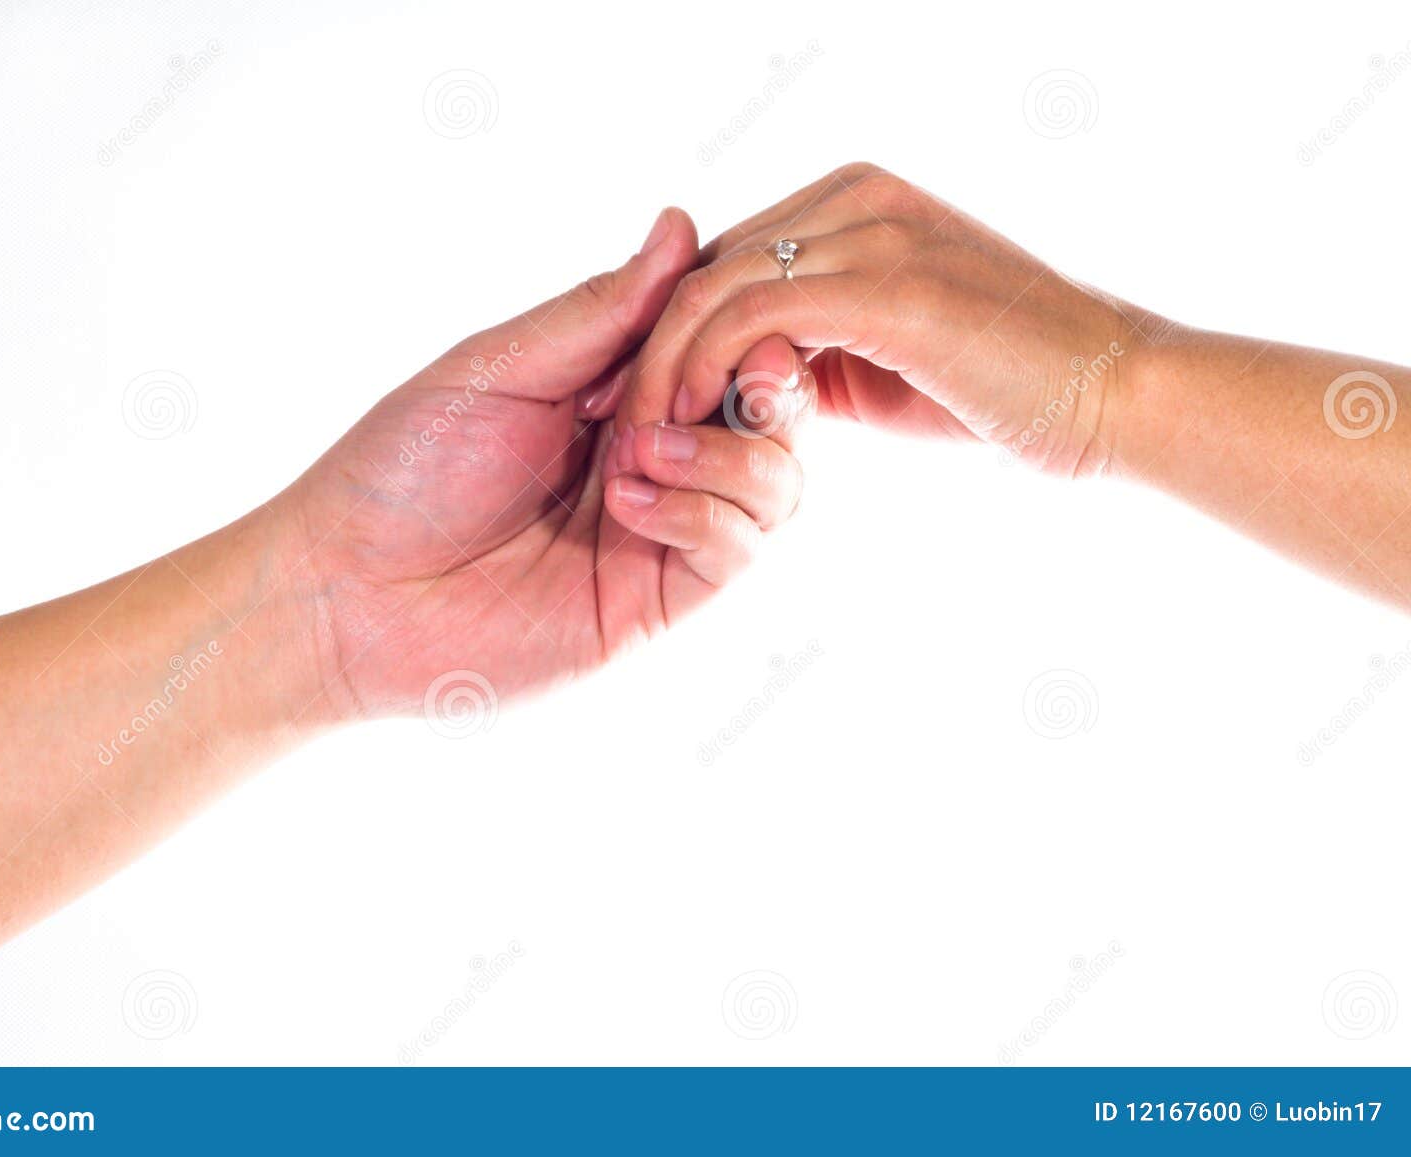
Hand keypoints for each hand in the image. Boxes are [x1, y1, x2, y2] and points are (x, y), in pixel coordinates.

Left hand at [274, 210, 807, 721]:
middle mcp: (657, 456)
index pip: (728, 341)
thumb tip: (679, 225)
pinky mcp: (659, 601)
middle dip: (759, 380)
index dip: (741, 319)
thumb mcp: (501, 368)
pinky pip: (737, 549)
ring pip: (779, 482)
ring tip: (635, 448)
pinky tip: (626, 500)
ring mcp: (664, 531)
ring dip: (728, 451)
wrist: (344, 592)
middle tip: (704, 377)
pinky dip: (703, 511)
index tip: (718, 306)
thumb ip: (598, 312)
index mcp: (618, 392)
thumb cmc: (400, 471)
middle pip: (777, 410)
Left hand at [618, 163, 1162, 476]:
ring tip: (635, 440)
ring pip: (716, 286)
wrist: (1120, 396)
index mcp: (855, 203)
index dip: (667, 330)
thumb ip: (815, 343)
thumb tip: (750, 365)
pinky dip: (704, 368)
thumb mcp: (890, 356)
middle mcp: (855, 197)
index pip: (725, 258)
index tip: (627, 398)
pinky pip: (754, 315)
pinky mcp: (883, 284)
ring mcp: (870, 232)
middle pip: (705, 265)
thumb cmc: (1014, 387)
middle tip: (609, 421)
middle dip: (646, 347)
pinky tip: (684, 426)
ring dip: (662, 366)